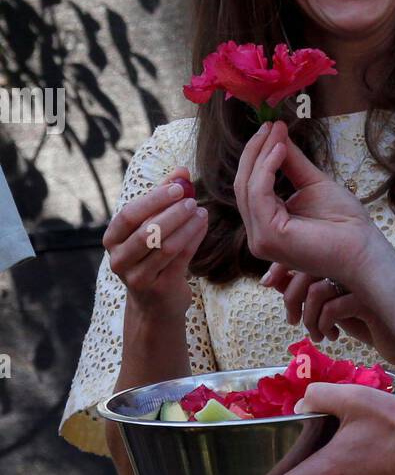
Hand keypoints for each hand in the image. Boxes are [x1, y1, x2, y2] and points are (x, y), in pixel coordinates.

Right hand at [103, 167, 207, 316]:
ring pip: (165, 246)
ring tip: (201, 212)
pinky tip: (202, 225)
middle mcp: (119, 260)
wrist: (155, 304)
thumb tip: (181, 170)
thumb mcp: (151, 227)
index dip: (153, 199)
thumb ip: (162, 198)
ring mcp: (137, 277)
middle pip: (146, 232)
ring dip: (186, 226)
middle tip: (192, 200)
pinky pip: (180, 259)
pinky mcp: (159, 289)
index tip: (177, 187)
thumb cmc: (152, 257)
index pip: (128, 215)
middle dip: (172, 213)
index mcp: (112, 240)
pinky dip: (193, 239)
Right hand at [235, 120, 376, 283]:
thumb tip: (277, 134)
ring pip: (247, 187)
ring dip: (261, 155)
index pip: (250, 186)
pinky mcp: (268, 237)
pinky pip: (258, 194)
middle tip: (269, 125)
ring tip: (276, 133)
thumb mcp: (313, 184)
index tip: (270, 127)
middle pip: (243, 184)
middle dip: (255, 151)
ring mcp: (261, 239)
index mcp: (267, 224)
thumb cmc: (345, 223)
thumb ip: (291, 163)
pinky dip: (266, 168)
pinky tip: (280, 150)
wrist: (363, 248)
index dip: (257, 155)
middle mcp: (259, 235)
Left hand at [260, 265, 394, 371]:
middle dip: (291, 298)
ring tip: (315, 333)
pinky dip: (324, 325)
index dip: (281, 267)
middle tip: (292, 320)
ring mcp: (360, 282)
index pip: (302, 255)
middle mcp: (350, 266)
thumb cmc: (364, 322)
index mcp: (340, 262)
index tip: (268, 283)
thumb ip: (301, 291)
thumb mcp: (327, 307)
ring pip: (316, 291)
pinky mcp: (368, 300)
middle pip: (305, 271)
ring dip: (309, 318)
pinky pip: (334, 307)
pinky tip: (331, 335)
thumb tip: (272, 279)